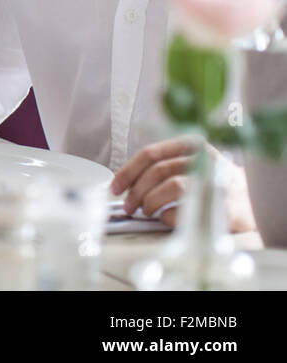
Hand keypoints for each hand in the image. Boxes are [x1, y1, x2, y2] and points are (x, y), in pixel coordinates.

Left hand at [110, 138, 257, 231]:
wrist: (248, 201)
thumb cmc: (208, 182)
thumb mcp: (186, 163)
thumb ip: (160, 167)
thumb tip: (124, 183)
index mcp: (191, 144)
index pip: (150, 153)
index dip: (128, 171)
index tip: (115, 187)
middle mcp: (205, 158)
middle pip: (158, 171)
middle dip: (136, 191)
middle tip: (129, 206)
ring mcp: (217, 179)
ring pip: (172, 186)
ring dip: (151, 202)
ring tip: (147, 211)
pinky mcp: (226, 205)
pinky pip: (188, 209)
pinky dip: (169, 216)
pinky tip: (167, 218)